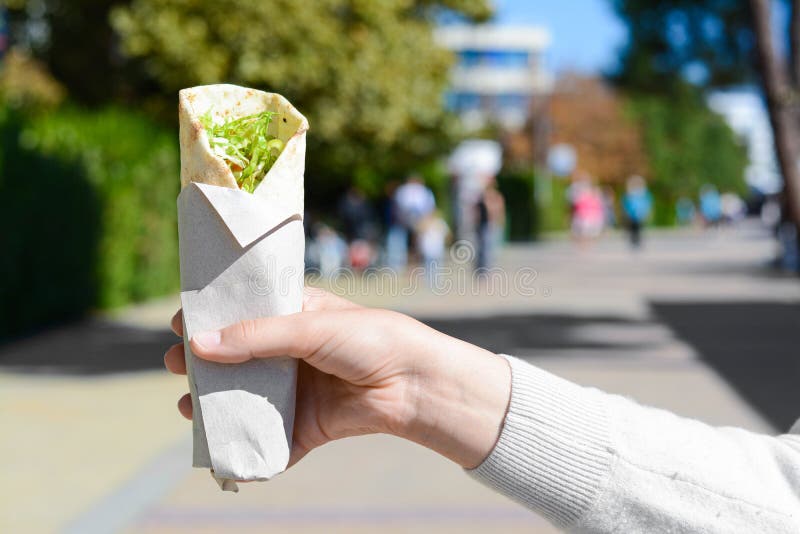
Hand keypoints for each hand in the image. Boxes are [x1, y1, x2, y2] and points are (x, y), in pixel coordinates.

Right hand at [164, 288, 510, 468]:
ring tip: (189, 407)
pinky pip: (268, 437)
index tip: (180, 323)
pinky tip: (218, 445)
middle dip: (202, 364)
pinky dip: (246, 444)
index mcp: (291, 316)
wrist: (413, 383)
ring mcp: (294, 390)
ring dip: (214, 404)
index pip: (240, 313)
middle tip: (176, 366)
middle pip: (233, 359)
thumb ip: (256, 336)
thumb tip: (198, 344)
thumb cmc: (369, 339)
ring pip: (243, 398)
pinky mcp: (303, 425)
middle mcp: (287, 352)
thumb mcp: (310, 326)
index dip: (210, 317)